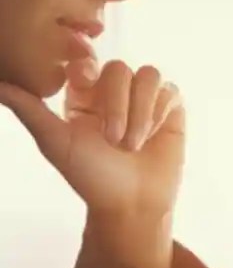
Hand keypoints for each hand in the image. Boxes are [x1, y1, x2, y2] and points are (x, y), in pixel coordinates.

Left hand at [0, 55, 185, 267]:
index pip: (85, 63)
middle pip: (119, 69)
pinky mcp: (170, 110)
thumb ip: (28, 108)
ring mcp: (144, 100)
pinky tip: (152, 136)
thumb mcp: (54, 142)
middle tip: (113, 140)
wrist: (132, 204)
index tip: (85, 86)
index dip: (88, 69)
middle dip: (117, 106)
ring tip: (133, 144)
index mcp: (84, 96)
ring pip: (147, 76)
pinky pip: (169, 91)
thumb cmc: (91, 177)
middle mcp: (114, 94)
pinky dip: (159, 113)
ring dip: (140, 112)